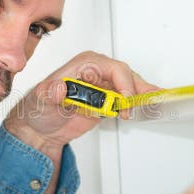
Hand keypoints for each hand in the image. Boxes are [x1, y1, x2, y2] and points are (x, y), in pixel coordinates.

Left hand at [3, 51, 158, 154]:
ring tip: (155, 102)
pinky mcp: (107, 101)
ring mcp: (103, 87)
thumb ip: (49, 93)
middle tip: (139, 105)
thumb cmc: (38, 108)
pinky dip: (140, 100)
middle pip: (125, 75)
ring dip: (142, 94)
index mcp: (82, 65)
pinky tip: (153, 103)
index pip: (110, 67)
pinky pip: (128, 98)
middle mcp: (96, 72)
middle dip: (136, 89)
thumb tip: (59, 87)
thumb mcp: (41, 99)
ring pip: (130, 85)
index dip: (122, 81)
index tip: (125, 98)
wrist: (40, 128)